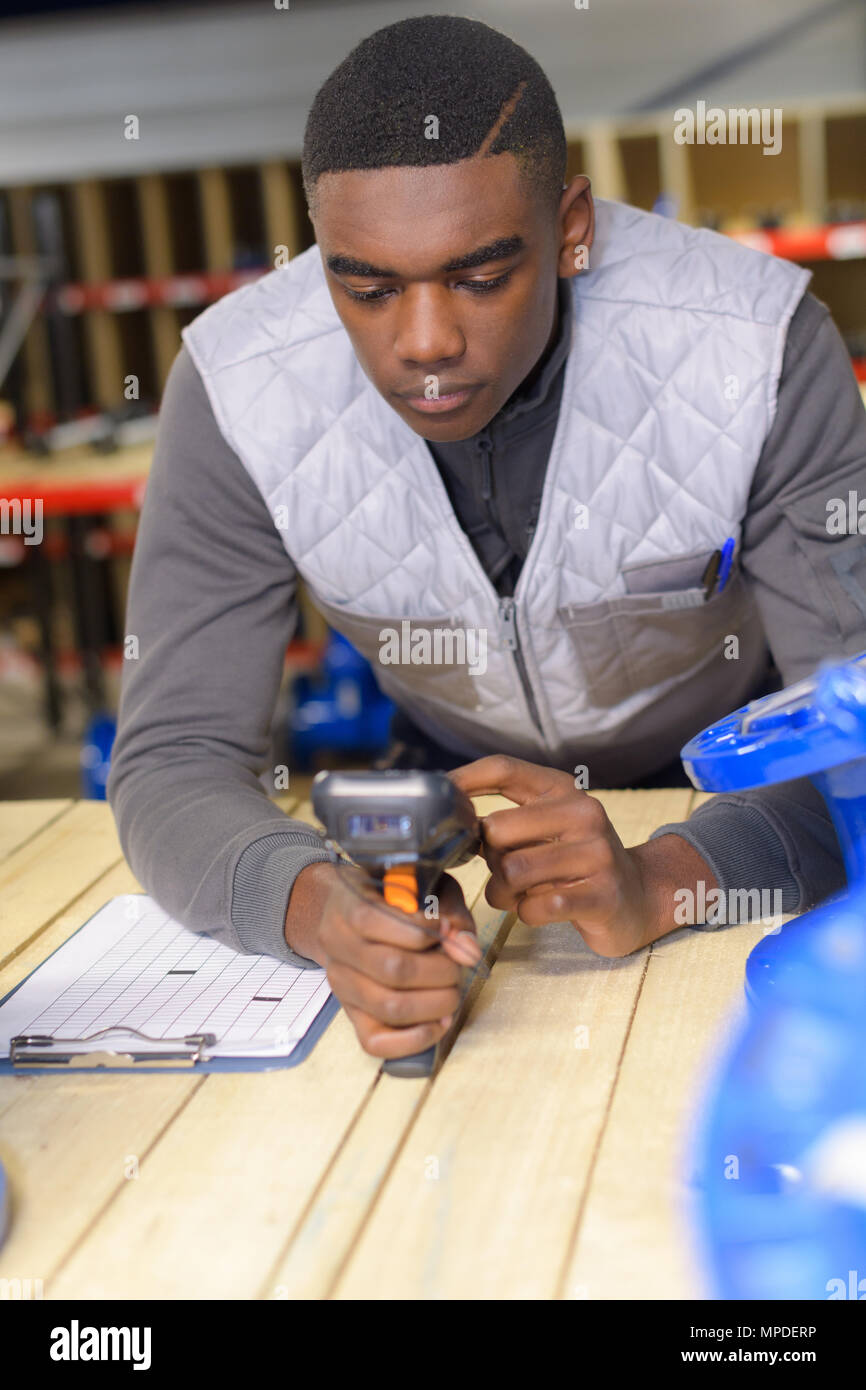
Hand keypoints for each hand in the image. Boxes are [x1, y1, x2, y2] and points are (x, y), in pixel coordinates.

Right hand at [286, 860, 481, 1059]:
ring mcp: (341, 983)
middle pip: (393, 968)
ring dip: (435, 1004)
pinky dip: (415, 1039)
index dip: (423, 930)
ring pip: (389, 1006)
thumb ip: (449, 912)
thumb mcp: (424, 885)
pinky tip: (439, 1022)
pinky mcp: (351, 1013)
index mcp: (348, 904)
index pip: (378, 921)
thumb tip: (468, 951)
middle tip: (456, 964)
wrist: (350, 916)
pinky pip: (375, 1042)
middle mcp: (338, 946)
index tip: (446, 927)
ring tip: (452, 991)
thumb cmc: (394, 897)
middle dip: (440, 970)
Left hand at [448, 755, 713, 957]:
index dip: (463, 780)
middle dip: (488, 859)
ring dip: (502, 892)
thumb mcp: (547, 828)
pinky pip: (535, 907)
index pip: (503, 769)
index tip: (435, 795)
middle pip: (497, 830)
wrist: (639, 897)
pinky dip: (527, 914)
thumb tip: (450, 820)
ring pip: (511, 872)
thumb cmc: (576, 863)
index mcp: (564, 790)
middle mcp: (584, 814)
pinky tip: (541, 909)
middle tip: (501, 871)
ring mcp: (597, 855)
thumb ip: (507, 819)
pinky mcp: (601, 895)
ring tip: (516, 895)